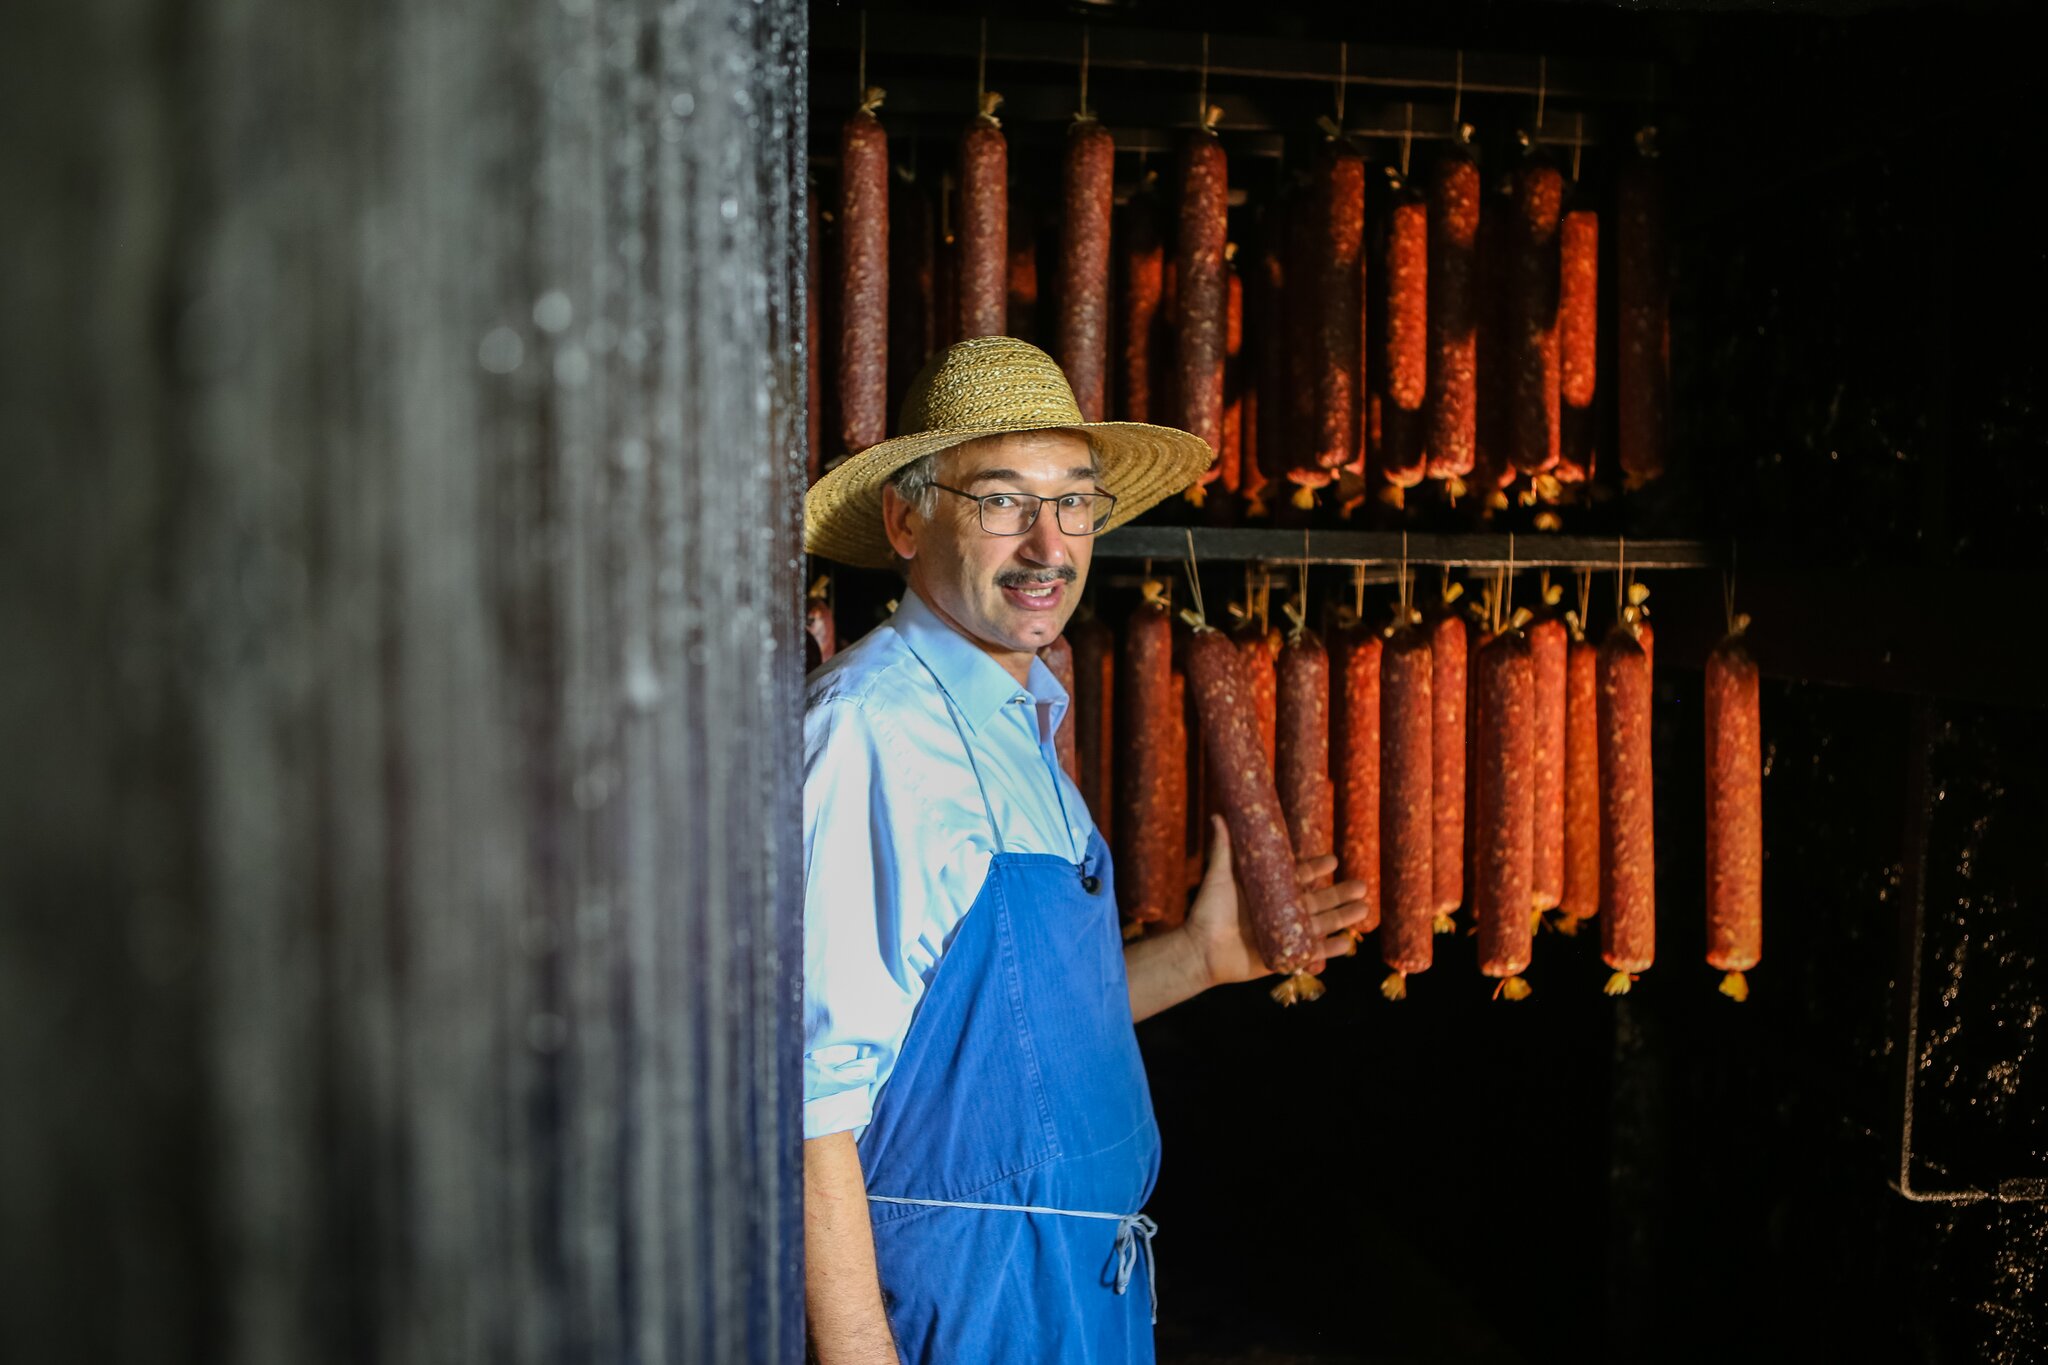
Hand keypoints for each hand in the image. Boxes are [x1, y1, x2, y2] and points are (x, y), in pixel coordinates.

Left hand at [1183, 815, 1373, 988]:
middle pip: (1318, 900)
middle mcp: (1281, 911)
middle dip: (1340, 894)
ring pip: (1321, 924)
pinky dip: (1330, 950)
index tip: (1333, 861)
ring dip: (1343, 918)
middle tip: (1361, 886)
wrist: (1200, 950)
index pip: (1299, 877)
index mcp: (1269, 891)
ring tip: (1364, 909)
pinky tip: (1347, 944)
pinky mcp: (1285, 956)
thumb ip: (1224, 849)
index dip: (1316, 869)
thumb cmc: (1208, 912)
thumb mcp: (1220, 876)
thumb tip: (1219, 815)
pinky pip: (1313, 953)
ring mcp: (1285, 934)